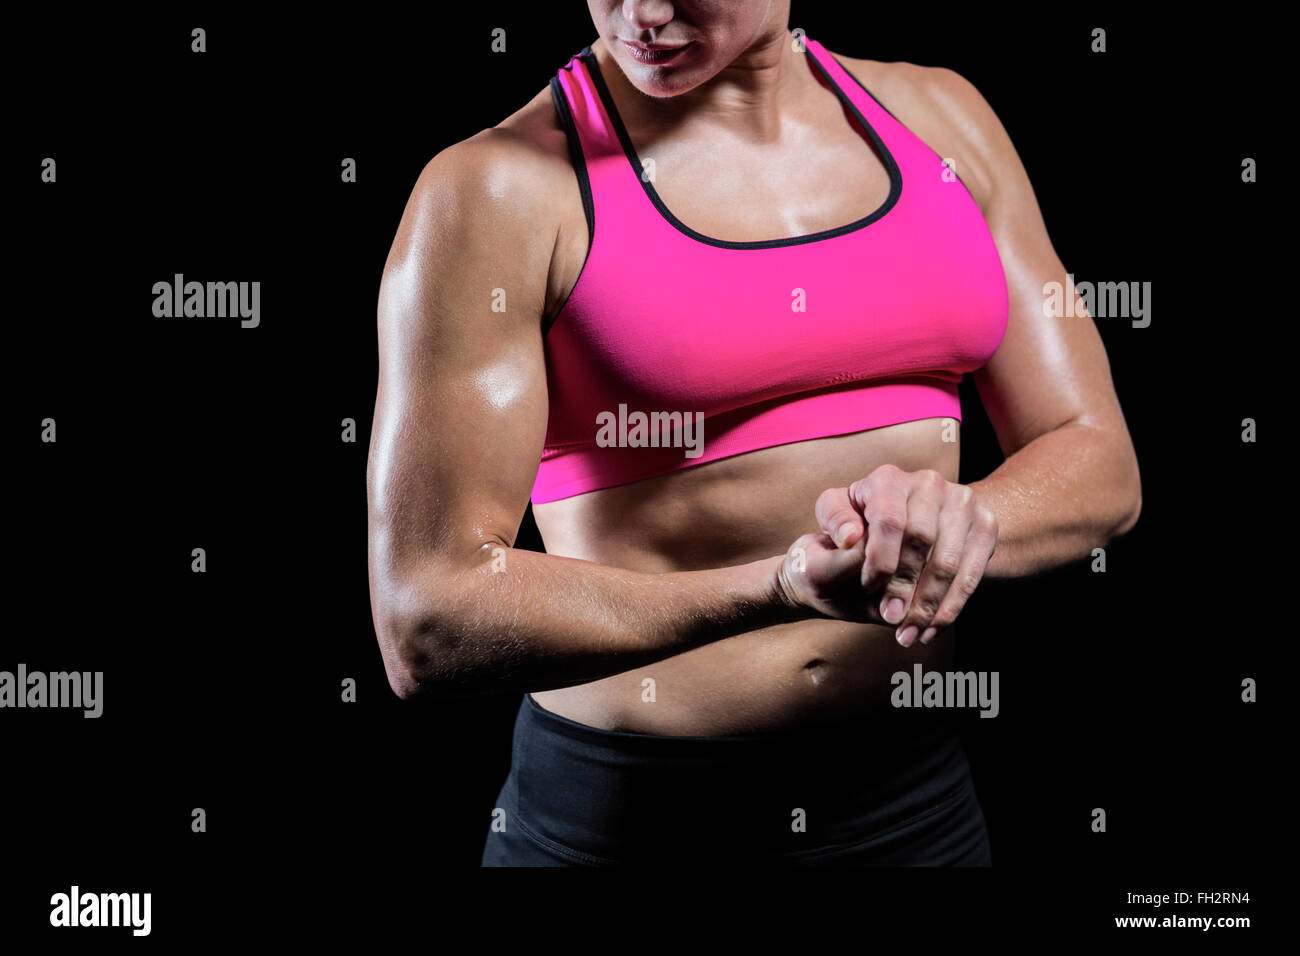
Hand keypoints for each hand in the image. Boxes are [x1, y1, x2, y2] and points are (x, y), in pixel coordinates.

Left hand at [776, 465, 997, 644]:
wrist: (908, 521)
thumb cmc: (859, 525)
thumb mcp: (835, 518)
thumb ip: (835, 522)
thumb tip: (850, 538)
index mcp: (888, 478)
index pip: (890, 518)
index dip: (880, 557)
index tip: (869, 587)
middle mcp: (929, 483)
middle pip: (922, 540)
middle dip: (904, 585)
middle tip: (890, 618)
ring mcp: (962, 502)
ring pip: (949, 562)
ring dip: (927, 605)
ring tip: (907, 633)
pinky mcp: (984, 526)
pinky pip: (971, 574)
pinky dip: (950, 608)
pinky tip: (930, 629)